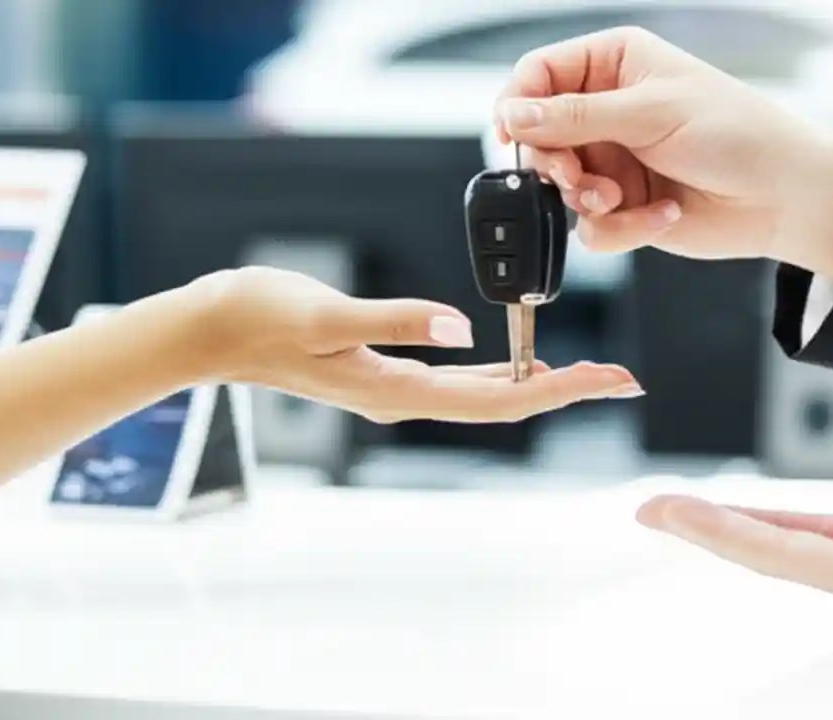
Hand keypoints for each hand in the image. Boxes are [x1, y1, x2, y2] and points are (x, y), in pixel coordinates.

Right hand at [177, 266, 640, 422]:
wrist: (211, 330)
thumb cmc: (260, 317)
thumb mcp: (328, 313)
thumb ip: (396, 322)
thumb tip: (460, 330)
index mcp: (397, 389)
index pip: (497, 401)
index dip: (557, 392)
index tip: (604, 381)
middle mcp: (404, 397)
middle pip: (505, 403)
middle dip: (567, 390)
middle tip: (621, 379)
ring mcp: (397, 388)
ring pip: (487, 395)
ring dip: (541, 385)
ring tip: (589, 374)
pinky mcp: (387, 370)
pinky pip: (461, 381)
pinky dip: (501, 374)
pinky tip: (520, 365)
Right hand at [495, 27, 832, 285]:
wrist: (784, 197)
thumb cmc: (739, 134)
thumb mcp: (652, 112)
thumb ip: (576, 116)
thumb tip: (514, 114)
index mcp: (614, 64)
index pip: (538, 74)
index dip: (517, 103)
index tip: (511, 134)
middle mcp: (607, 111)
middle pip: (538, 137)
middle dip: (554, 163)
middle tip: (575, 176)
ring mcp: (614, 161)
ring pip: (559, 188)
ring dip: (587, 200)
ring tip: (621, 199)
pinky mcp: (625, 207)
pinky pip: (591, 227)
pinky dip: (620, 228)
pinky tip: (660, 214)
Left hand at [637, 475, 832, 632]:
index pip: (778, 552)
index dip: (714, 529)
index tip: (660, 508)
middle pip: (769, 554)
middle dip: (705, 529)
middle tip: (649, 508)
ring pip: (791, 549)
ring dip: (735, 529)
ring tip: (687, 511)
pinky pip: (826, 541)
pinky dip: (783, 526)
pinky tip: (764, 519)